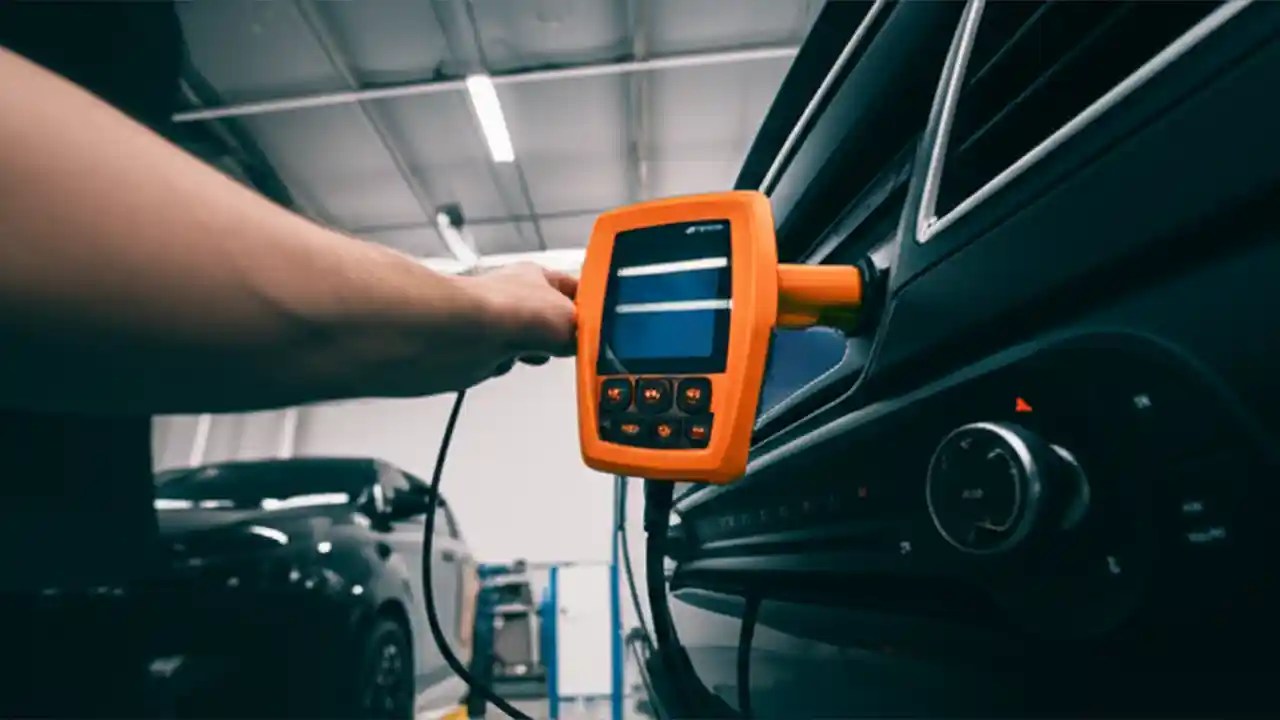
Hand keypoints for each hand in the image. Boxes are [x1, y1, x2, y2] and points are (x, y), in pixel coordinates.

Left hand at [324, 261, 577, 399]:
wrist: (456, 336)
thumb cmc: (500, 312)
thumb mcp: (570, 320)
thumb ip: (586, 331)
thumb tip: (591, 344)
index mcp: (539, 277)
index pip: (577, 286)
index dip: (593, 304)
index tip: (608, 323)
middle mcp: (516, 296)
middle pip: (554, 320)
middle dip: (562, 337)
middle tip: (573, 346)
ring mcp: (497, 323)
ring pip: (530, 345)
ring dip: (534, 354)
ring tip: (536, 354)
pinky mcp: (480, 349)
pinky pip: (507, 362)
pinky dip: (508, 366)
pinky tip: (508, 363)